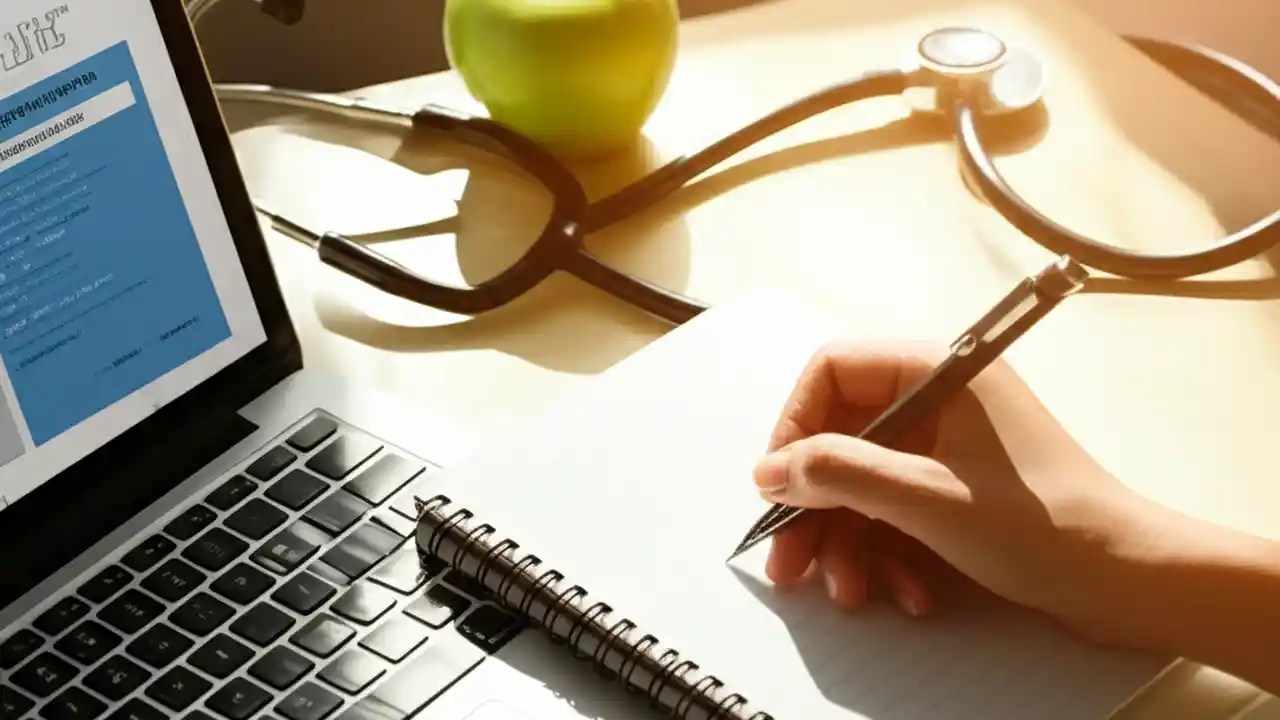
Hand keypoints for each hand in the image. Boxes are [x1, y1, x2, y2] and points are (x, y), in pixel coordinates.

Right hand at [751, 342, 1149, 637]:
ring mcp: (949, 445)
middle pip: (843, 436)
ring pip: (865, 482)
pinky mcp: (957, 488)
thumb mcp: (926, 498)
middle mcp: (940, 399)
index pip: (835, 371)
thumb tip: (772, 469)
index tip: (779, 481)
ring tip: (850, 591)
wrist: (1128, 581)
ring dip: (850, 541)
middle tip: (791, 559)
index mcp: (939, 370)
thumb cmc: (1047, 526)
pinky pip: (897, 510)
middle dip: (816, 504)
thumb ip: (839, 474)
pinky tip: (908, 591)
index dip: (796, 424)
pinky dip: (891, 552)